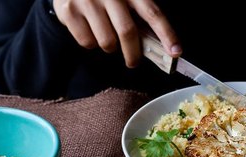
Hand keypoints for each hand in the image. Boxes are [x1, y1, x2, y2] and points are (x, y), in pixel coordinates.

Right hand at [53, 0, 181, 67]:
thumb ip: (139, 15)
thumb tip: (158, 46)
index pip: (153, 14)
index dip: (166, 34)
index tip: (176, 52)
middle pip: (128, 33)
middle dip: (133, 54)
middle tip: (133, 62)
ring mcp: (88, 1)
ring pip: (107, 42)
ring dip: (110, 47)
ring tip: (107, 37)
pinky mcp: (69, 11)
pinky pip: (87, 42)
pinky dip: (91, 44)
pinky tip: (90, 30)